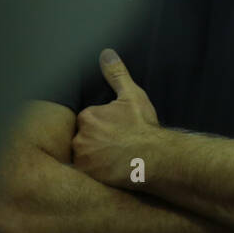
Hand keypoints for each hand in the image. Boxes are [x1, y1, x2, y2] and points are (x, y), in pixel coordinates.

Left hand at [72, 49, 159, 187]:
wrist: (154, 158)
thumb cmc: (144, 127)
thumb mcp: (132, 96)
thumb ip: (116, 74)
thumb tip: (105, 53)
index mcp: (88, 117)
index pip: (88, 120)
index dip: (103, 125)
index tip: (117, 130)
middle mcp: (79, 138)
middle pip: (84, 139)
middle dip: (97, 142)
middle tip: (117, 145)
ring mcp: (82, 160)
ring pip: (85, 157)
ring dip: (96, 158)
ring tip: (115, 159)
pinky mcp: (88, 179)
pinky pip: (87, 175)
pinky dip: (97, 173)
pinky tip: (112, 171)